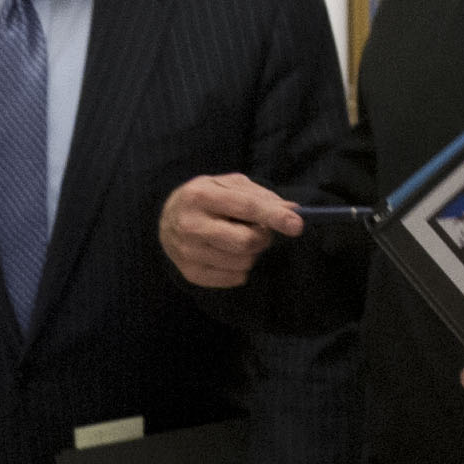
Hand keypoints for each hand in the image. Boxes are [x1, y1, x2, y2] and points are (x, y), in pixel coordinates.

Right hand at [161, 174, 301, 289]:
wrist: (166, 219)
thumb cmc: (206, 198)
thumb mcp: (229, 185)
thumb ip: (261, 196)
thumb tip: (292, 210)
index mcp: (201, 195)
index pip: (246, 207)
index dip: (274, 217)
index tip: (297, 224)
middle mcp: (191, 224)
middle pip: (246, 242)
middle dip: (263, 237)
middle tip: (259, 230)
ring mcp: (188, 252)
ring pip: (243, 263)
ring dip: (252, 253)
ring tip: (238, 239)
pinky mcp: (191, 273)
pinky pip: (235, 278)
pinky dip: (241, 268)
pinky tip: (228, 254)